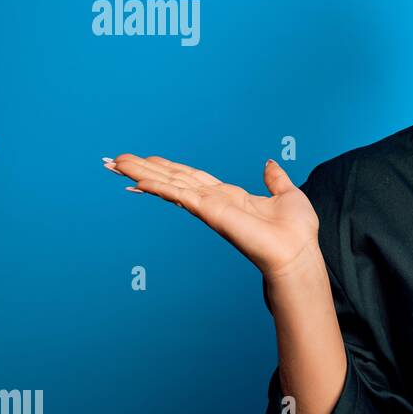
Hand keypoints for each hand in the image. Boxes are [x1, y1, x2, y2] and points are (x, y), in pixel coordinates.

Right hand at [103, 154, 319, 279]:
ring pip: (169, 185)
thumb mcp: (287, 194)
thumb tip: (268, 163)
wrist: (299, 253)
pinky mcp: (211, 212)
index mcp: (229, 196)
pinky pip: (180, 195)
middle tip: (113, 160)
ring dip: (141, 174)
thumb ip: (274, 179)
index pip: (190, 177)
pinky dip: (159, 187)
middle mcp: (214, 201)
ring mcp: (210, 208)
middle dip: (143, 169)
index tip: (144, 160)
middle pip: (172, 179)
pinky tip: (138, 181)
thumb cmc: (296, 232)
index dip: (167, 168)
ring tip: (114, 164)